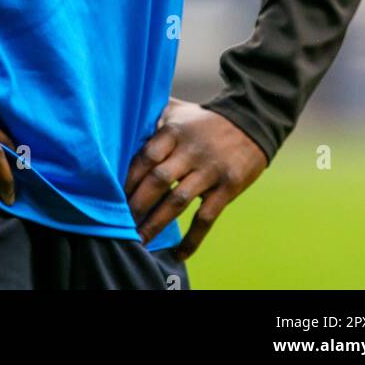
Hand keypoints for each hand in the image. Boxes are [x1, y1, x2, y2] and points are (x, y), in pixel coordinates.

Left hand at [124, 97, 267, 258]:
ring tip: (139, 240)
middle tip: (121, 223)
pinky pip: (206, 217)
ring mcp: (209, 170)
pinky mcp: (227, 187)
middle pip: (158, 180)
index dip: (128, 178)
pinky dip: (192, 238)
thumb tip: (120, 120)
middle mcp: (190, 151)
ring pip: (177, 201)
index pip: (145, 157)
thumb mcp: (178, 110)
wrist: (250, 123)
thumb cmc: (204, 121)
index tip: (113, 196)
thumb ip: (152, 115)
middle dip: (137, 204)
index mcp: (174, 131)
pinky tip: (179, 253)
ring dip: (156, 223)